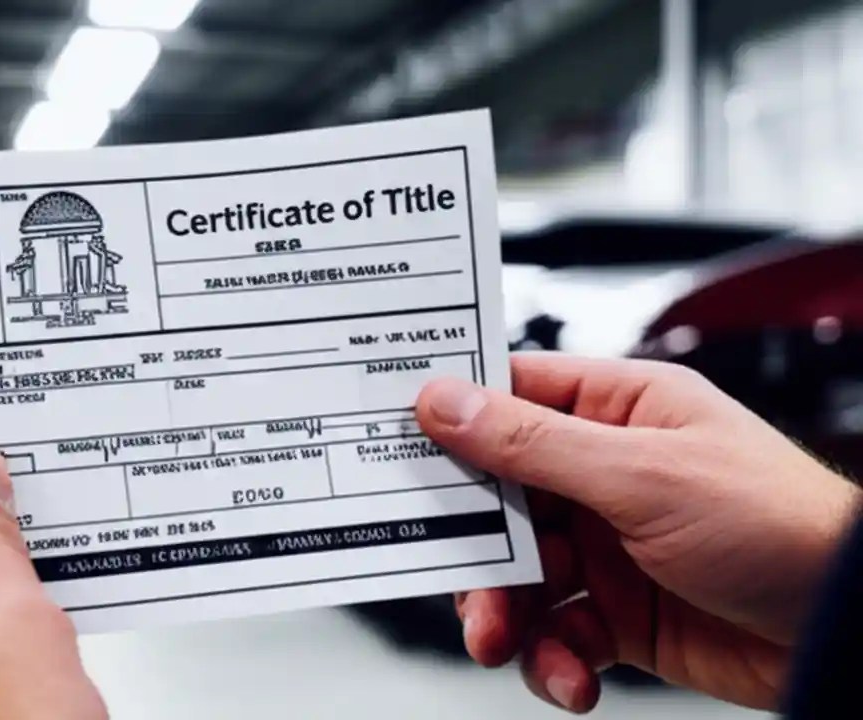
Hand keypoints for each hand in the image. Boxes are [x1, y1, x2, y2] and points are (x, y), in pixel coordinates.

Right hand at [415, 353, 859, 713]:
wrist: (848, 633)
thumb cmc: (780, 524)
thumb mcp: (640, 476)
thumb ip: (531, 443)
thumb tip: (445, 403)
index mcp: (619, 409)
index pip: (511, 395)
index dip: (452, 420)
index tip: (396, 446)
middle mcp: (606, 471)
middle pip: (499, 498)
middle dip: (474, 547)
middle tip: (461, 581)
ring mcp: (609, 544)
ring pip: (518, 572)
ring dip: (506, 613)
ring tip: (508, 645)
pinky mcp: (620, 611)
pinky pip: (555, 631)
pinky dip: (552, 658)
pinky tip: (572, 677)